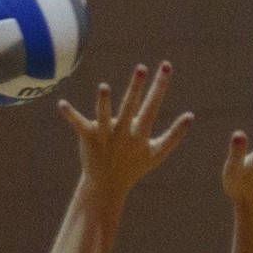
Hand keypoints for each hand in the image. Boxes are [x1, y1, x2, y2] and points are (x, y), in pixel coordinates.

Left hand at [59, 62, 192, 196]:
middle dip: (136, 87)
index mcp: (140, 133)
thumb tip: (191, 116)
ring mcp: (105, 135)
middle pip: (130, 106)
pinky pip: (78, 124)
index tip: (166, 67)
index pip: (152, 106)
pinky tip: (61, 104)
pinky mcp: (88, 138)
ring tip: (104, 87)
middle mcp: (123, 133)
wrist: (107, 185)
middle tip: (141, 67)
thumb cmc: (133, 167)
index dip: (159, 86)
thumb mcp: (157, 153)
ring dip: (104, 102)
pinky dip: (70, 115)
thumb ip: (174, 135)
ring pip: (104, 116)